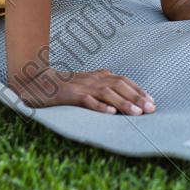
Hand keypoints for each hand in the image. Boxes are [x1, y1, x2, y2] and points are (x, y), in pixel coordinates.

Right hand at [10, 67, 154, 114]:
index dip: (139, 91)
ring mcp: (82, 86)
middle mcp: (94, 79)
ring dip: (123, 103)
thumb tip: (126, 102)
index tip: (152, 102)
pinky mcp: (69, 95)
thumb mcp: (89, 85)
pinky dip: (99, 106)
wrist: (36, 82)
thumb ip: (105, 90)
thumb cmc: (66, 87)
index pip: (124, 81)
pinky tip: (110, 114)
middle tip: (151, 109)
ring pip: (107, 93)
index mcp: (100, 76)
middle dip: (137, 97)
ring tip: (137, 113)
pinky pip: (86, 100)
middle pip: (120, 86)